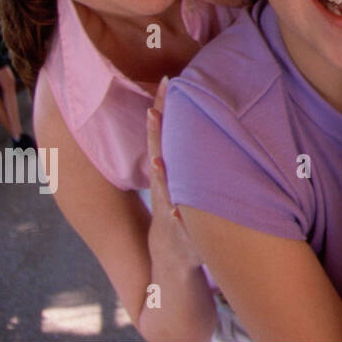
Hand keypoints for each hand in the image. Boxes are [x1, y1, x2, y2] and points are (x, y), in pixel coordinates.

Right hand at [146, 77, 201, 269]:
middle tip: (153, 107)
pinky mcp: (180, 235)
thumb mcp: (179, 181)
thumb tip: (188, 121)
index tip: (164, 80)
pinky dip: (178, 219)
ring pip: (165, 190)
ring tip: (157, 161)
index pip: (163, 135)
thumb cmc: (179, 213)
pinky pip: (179, 226)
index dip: (162, 109)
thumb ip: (181, 155)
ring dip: (161, 176)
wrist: (171, 260)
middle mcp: (165, 188)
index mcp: (167, 173)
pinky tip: (177, 212)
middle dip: (156, 131)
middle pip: (159, 154)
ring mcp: (170, 211)